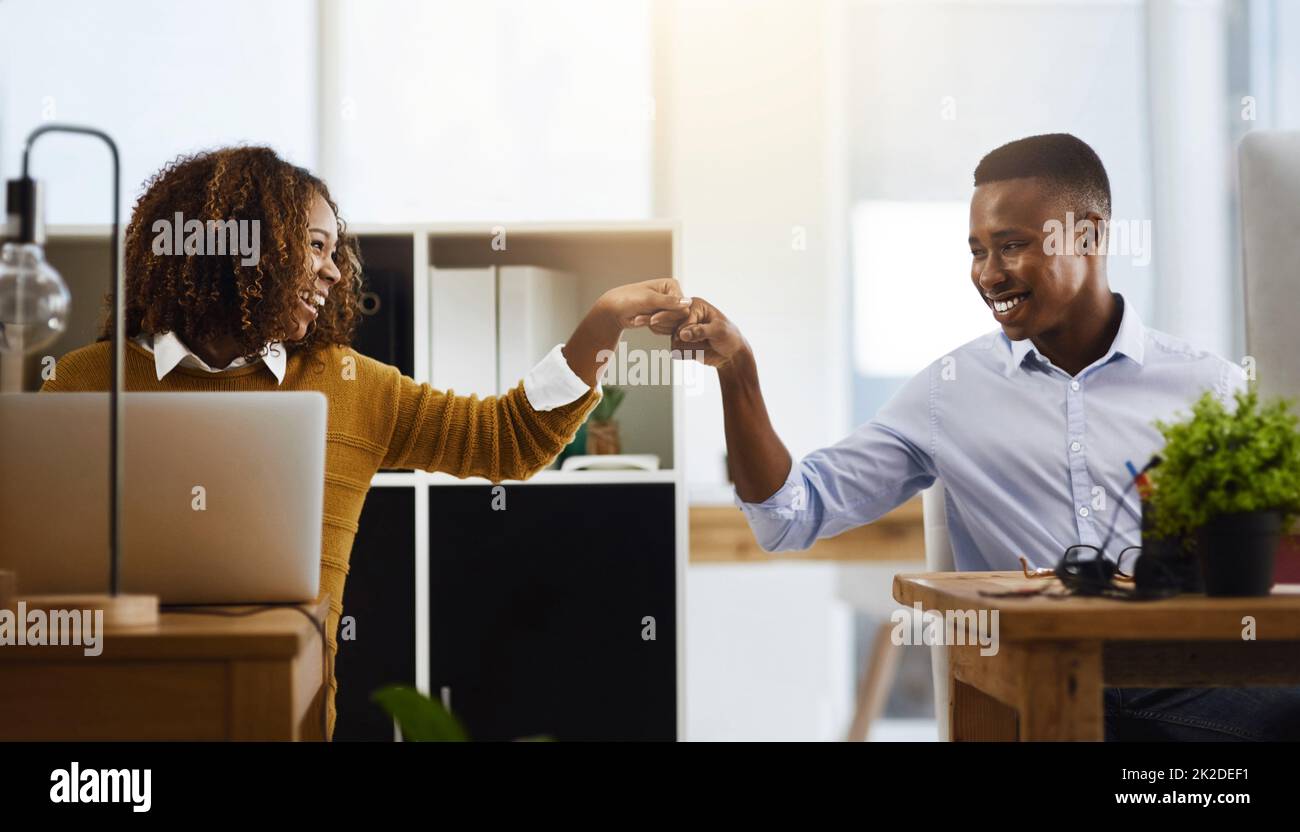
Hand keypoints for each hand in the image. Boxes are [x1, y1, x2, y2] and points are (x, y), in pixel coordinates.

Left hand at [563, 278, 689, 387]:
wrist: (614, 310)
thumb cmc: (628, 299)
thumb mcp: (648, 300)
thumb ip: (669, 302)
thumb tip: (689, 302)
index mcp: (671, 285)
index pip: (682, 307)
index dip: (668, 315)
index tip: (653, 318)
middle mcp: (673, 295)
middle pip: (679, 317)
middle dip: (660, 320)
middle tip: (643, 318)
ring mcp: (669, 308)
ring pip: (673, 325)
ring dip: (655, 325)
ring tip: (640, 318)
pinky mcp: (664, 318)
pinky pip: (667, 329)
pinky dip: (655, 329)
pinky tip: (643, 322)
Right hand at [669, 297, 748, 368]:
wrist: (732, 354)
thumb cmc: (730, 337)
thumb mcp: (719, 331)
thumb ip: (700, 331)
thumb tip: (683, 334)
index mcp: (695, 305)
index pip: (681, 318)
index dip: (690, 330)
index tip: (703, 335)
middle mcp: (686, 316)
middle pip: (674, 329)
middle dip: (689, 340)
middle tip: (704, 341)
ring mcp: (682, 329)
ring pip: (674, 342)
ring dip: (689, 348)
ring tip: (704, 344)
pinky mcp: (681, 342)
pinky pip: (676, 351)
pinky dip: (688, 354)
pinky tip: (699, 350)